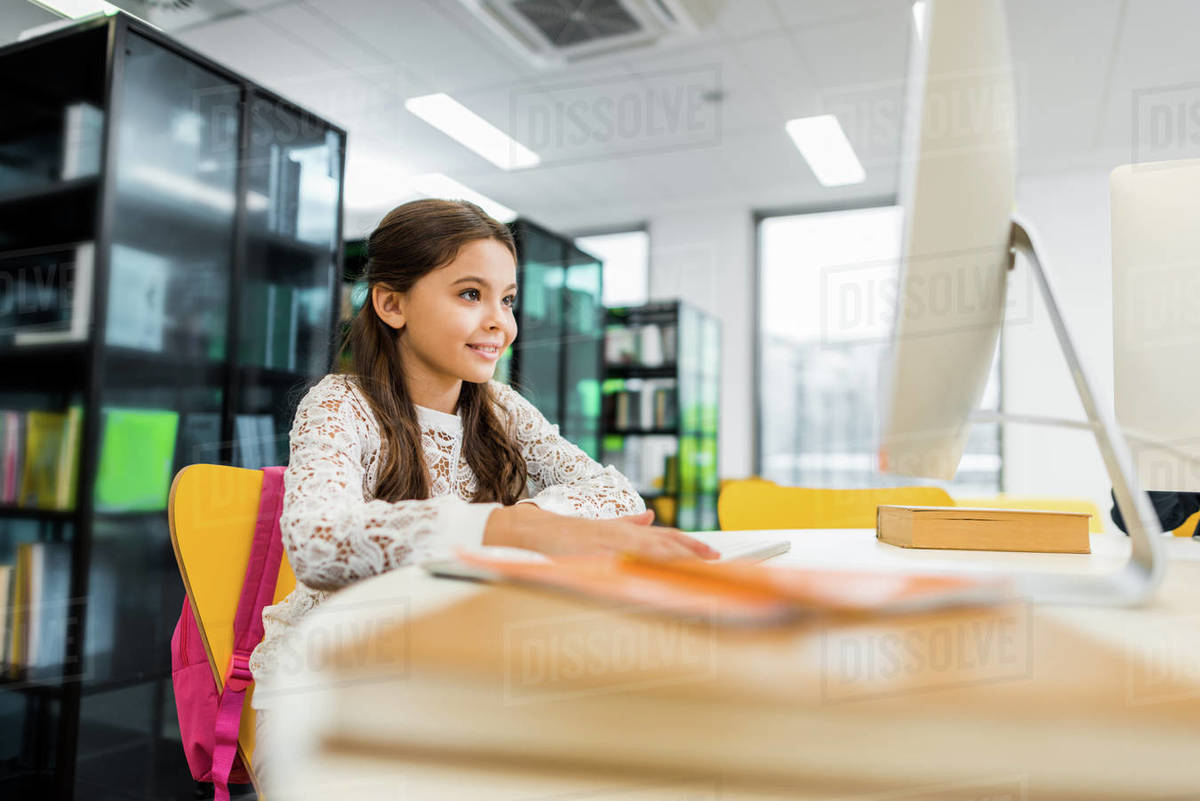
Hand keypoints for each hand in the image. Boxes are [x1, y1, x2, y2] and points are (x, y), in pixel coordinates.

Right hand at [484, 504, 719, 560]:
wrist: (532, 532)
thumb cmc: (567, 535)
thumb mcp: (602, 526)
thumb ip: (628, 523)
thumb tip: (651, 516)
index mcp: (625, 531)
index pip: (666, 536)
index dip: (691, 544)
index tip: (714, 554)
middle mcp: (620, 537)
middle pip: (663, 545)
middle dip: (690, 553)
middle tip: (715, 563)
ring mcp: (607, 548)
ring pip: (647, 555)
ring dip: (672, 562)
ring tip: (696, 570)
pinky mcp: (593, 560)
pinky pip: (621, 569)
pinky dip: (640, 574)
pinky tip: (655, 581)